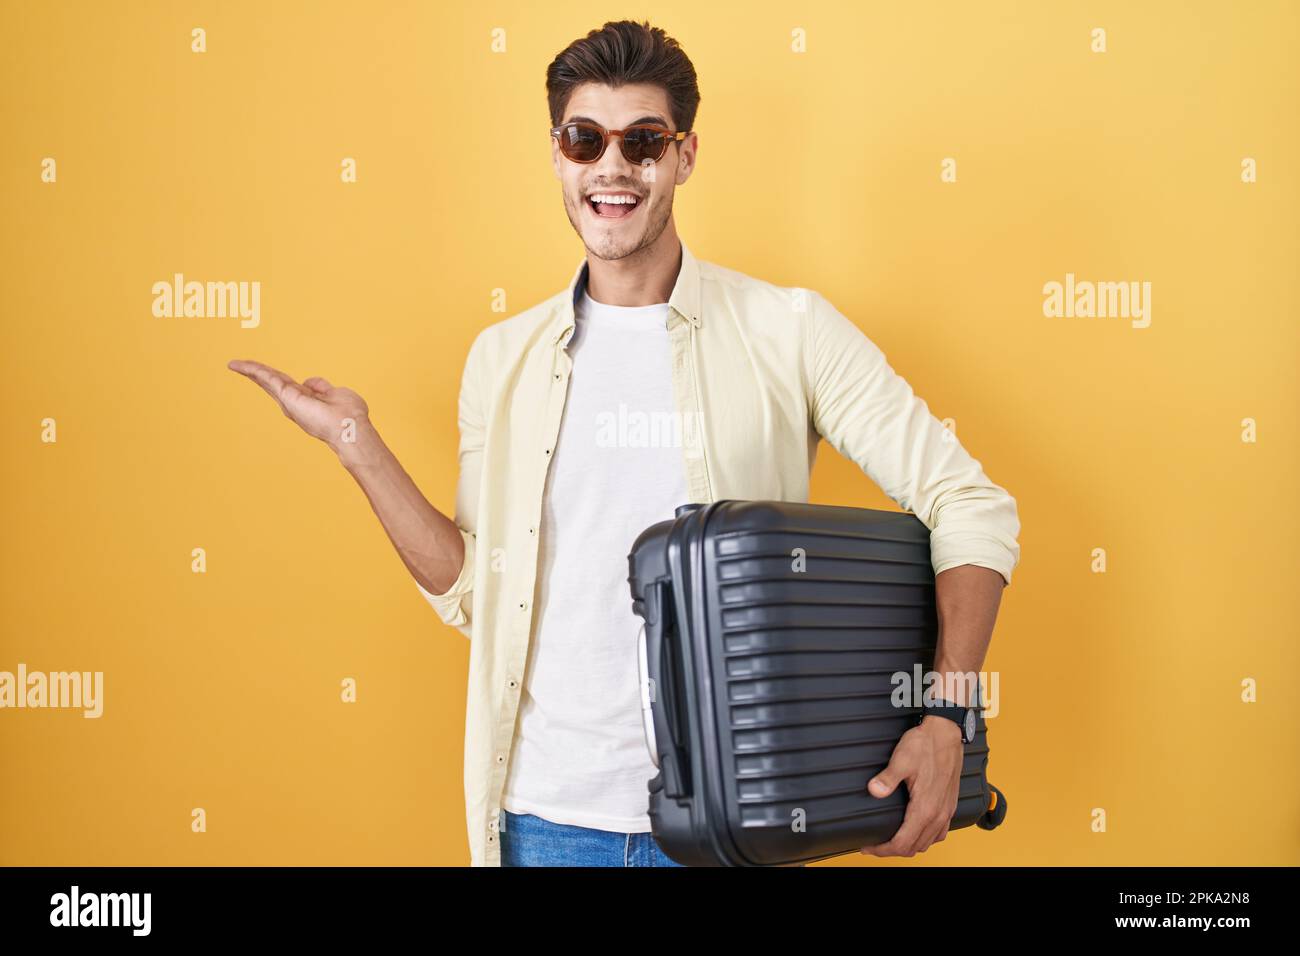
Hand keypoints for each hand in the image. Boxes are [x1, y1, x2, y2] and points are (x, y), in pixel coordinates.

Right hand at [227, 359, 369, 454]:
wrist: (350, 427)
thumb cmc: (349, 416)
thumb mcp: (337, 394)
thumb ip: (322, 388)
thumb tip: (310, 382)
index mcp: (306, 401)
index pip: (287, 385)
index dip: (276, 378)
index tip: (265, 372)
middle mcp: (294, 403)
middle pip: (272, 383)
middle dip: (255, 374)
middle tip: (238, 366)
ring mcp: (289, 400)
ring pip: (266, 380)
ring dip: (250, 370)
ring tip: (234, 364)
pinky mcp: (287, 396)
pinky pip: (268, 378)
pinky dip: (254, 370)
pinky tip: (240, 365)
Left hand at [859, 716, 963, 857]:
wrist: (946, 733)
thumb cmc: (926, 745)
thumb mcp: (901, 760)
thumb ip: (887, 778)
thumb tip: (874, 790)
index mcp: (925, 808)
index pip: (903, 844)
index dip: (883, 850)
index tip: (869, 847)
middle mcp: (938, 814)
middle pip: (915, 847)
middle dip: (893, 850)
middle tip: (876, 845)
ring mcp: (946, 811)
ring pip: (929, 842)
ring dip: (911, 846)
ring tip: (893, 840)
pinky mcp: (950, 805)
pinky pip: (940, 832)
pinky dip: (926, 838)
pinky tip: (916, 830)